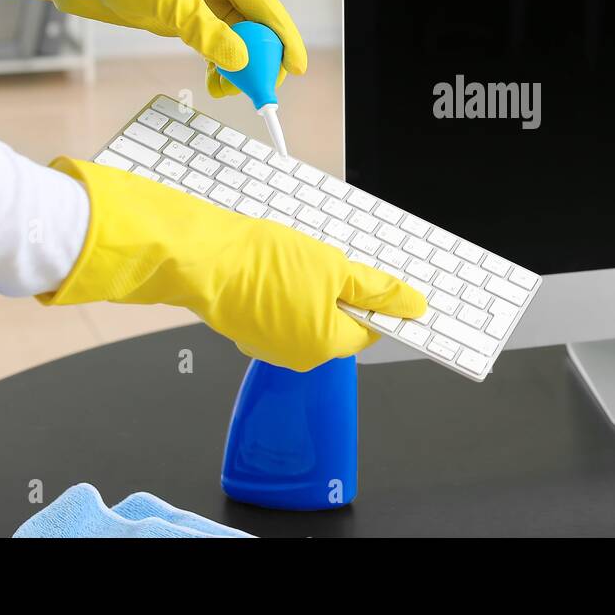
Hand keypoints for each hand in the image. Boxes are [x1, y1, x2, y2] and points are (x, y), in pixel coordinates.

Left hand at [0, 0, 306, 96]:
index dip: (283, 37)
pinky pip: (215, 46)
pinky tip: (216, 83)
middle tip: (258, 89)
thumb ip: (209, 34)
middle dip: (259, 58)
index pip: (266, 4)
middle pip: (256, 26)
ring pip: (237, 40)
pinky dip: (218, 66)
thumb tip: (241, 60)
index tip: (295, 67)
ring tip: (227, 91)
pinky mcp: (185, 16)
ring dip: (237, 67)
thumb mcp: (169, 3)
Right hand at [40, 158, 425, 370]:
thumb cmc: (263, 263)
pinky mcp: (248, 329)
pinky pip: (281, 311)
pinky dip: (285, 290)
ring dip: (313, 288)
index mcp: (325, 345)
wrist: (203, 260)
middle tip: (330, 260)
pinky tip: (275, 267)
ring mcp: (270, 345)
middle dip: (340, 291)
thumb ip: (376, 289)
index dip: (375, 299)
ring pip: (308, 314)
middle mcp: (299, 355)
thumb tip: (412, 304)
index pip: (369, 327)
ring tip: (299, 259)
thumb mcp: (335, 267)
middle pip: (338, 322)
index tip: (372, 277)